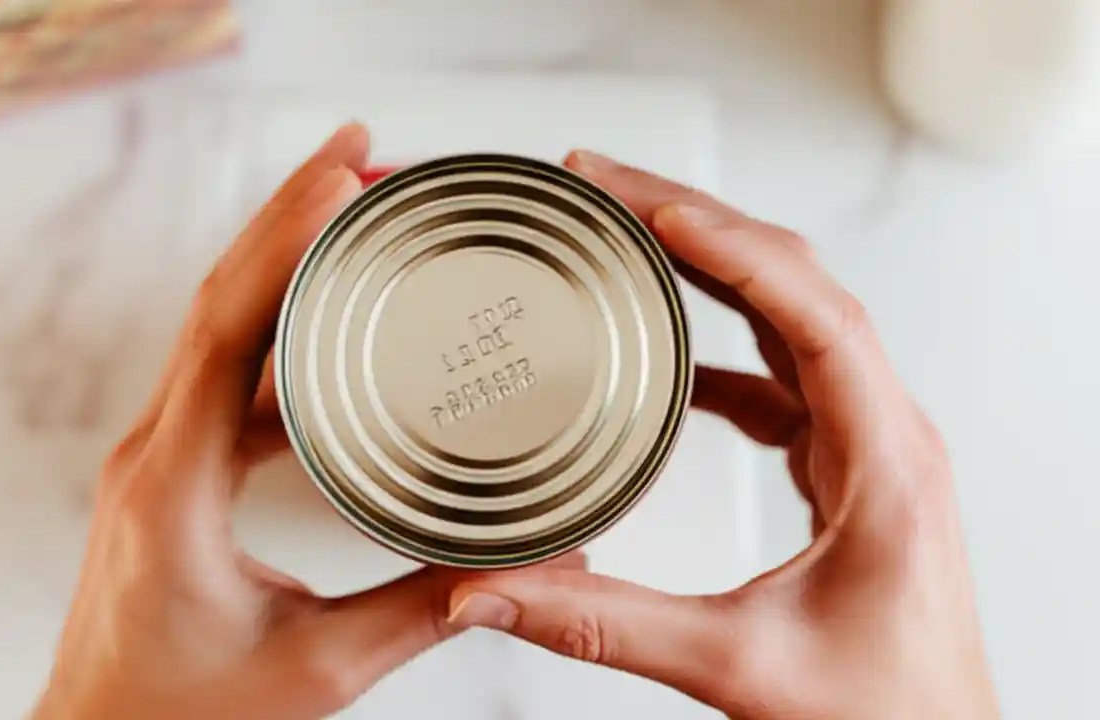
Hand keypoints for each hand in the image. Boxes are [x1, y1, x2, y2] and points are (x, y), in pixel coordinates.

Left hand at [32, 124, 580, 719]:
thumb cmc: (183, 719)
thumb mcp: (316, 671)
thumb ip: (420, 612)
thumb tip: (515, 570)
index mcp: (176, 487)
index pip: (226, 330)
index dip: (284, 243)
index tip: (343, 180)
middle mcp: (153, 453)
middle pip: (216, 300)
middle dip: (285, 215)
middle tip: (357, 153)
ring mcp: (155, 456)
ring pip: (214, 326)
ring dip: (276, 258)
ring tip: (348, 203)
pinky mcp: (169, 469)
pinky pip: (221, 372)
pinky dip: (271, 322)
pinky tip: (322, 311)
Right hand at [447, 152, 998, 718]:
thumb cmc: (882, 711)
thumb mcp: (737, 666)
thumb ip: (608, 628)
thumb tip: (496, 594)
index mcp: (885, 461)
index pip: (817, 317)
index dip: (736, 250)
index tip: (656, 211)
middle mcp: (884, 434)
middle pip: (796, 287)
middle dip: (700, 224)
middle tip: (608, 184)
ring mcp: (867, 444)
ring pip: (789, 317)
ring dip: (711, 265)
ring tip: (627, 228)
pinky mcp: (844, 466)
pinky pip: (780, 375)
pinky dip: (720, 345)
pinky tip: (669, 350)